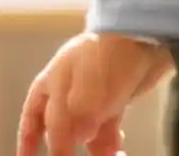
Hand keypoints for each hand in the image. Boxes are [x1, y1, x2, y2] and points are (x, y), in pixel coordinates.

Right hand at [18, 32, 174, 155]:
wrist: (147, 34)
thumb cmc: (108, 51)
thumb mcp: (88, 79)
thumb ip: (79, 110)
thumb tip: (75, 139)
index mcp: (49, 84)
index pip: (36, 122)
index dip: (30, 144)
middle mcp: (65, 94)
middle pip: (55, 131)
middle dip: (61, 151)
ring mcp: (90, 101)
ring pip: (83, 136)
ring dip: (92, 151)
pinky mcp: (112, 104)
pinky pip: (105, 132)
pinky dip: (109, 144)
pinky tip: (118, 149)